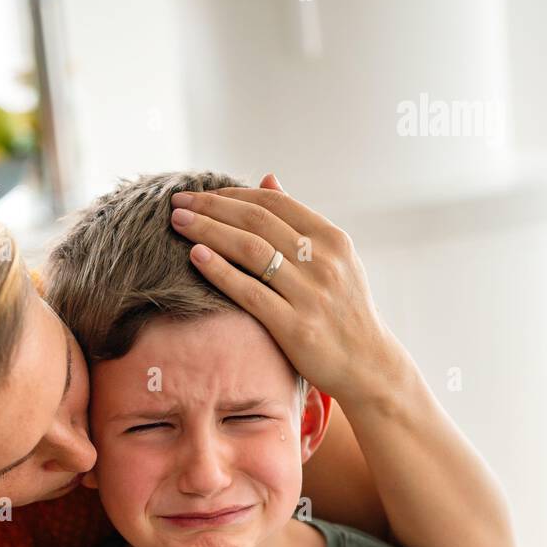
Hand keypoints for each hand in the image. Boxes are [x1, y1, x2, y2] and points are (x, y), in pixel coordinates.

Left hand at [169, 171, 405, 408]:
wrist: (368, 365)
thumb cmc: (343, 312)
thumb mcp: (334, 260)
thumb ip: (300, 223)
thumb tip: (268, 180)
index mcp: (332, 239)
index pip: (274, 203)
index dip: (233, 194)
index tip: (201, 193)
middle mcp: (323, 261)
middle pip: (256, 221)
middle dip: (212, 207)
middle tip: (177, 201)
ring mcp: (311, 294)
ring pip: (250, 250)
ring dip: (208, 231)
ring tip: (177, 222)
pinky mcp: (296, 327)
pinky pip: (250, 292)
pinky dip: (220, 271)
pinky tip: (196, 256)